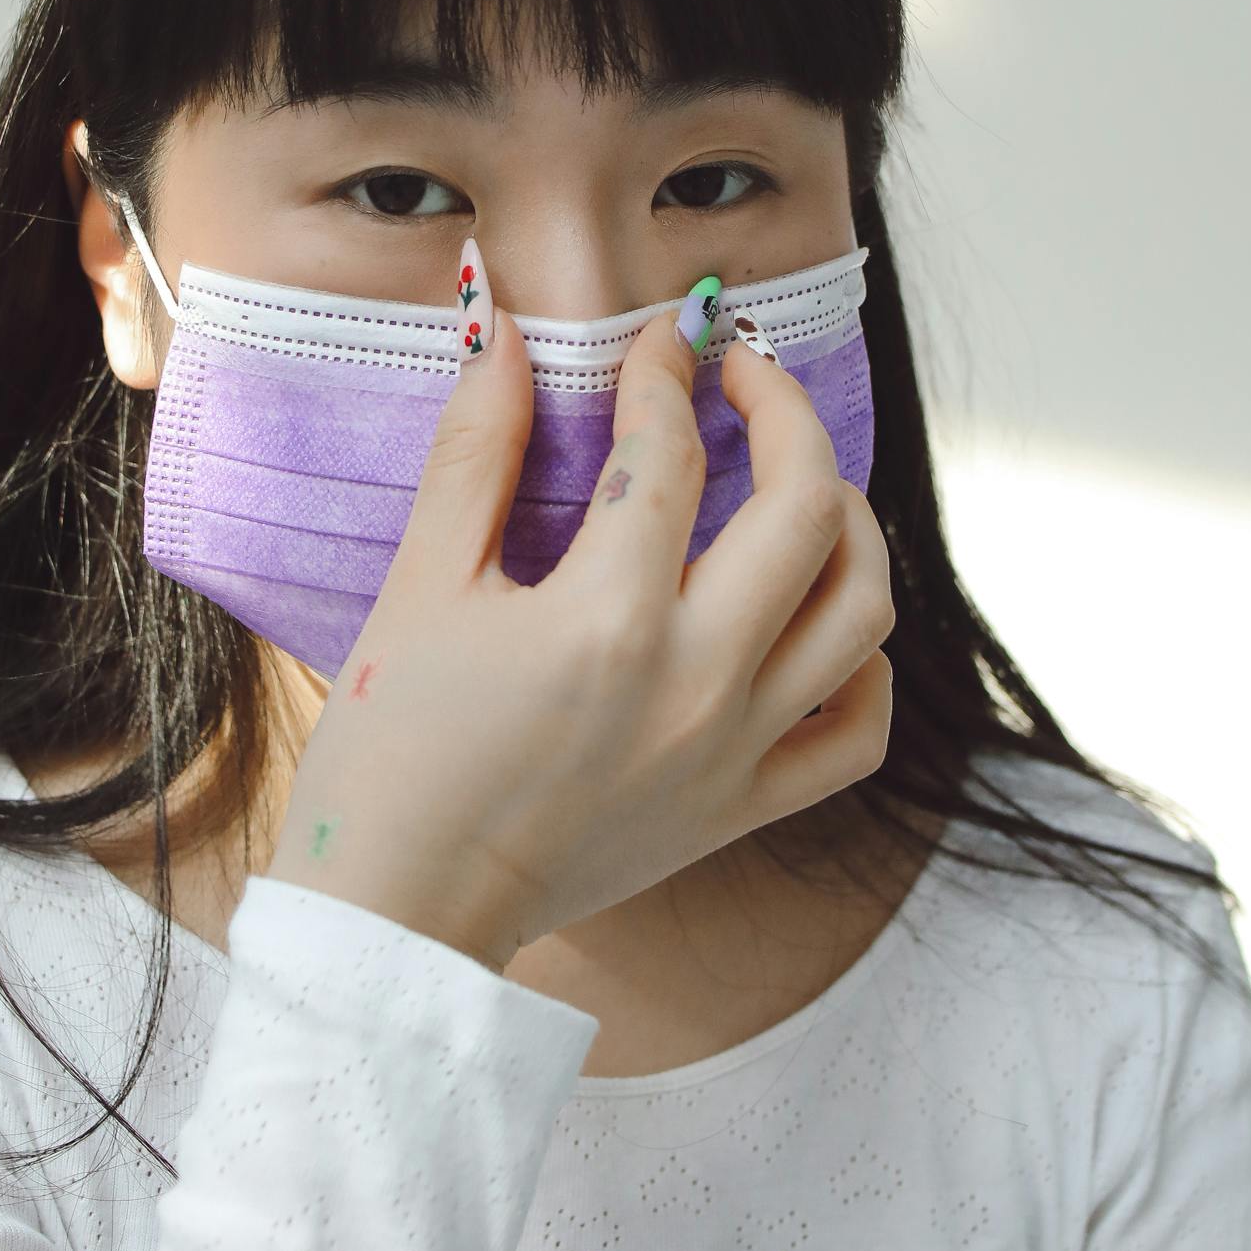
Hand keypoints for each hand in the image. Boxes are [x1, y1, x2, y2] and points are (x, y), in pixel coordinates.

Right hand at [264, 287, 895, 972]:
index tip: (655, 340)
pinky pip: (857, 730)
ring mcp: (733, 754)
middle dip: (782, 411)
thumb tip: (504, 332)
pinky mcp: (742, 810)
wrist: (402, 917)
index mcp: (607, 623)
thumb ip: (472, 454)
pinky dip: (860, 662)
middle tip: (739, 374)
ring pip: (860, 610)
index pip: (667, 454)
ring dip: (845, 521)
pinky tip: (812, 615)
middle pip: (807, 509)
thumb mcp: (419, 589)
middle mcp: (696, 685)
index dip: (662, 373)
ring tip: (791, 480)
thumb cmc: (390, 759)